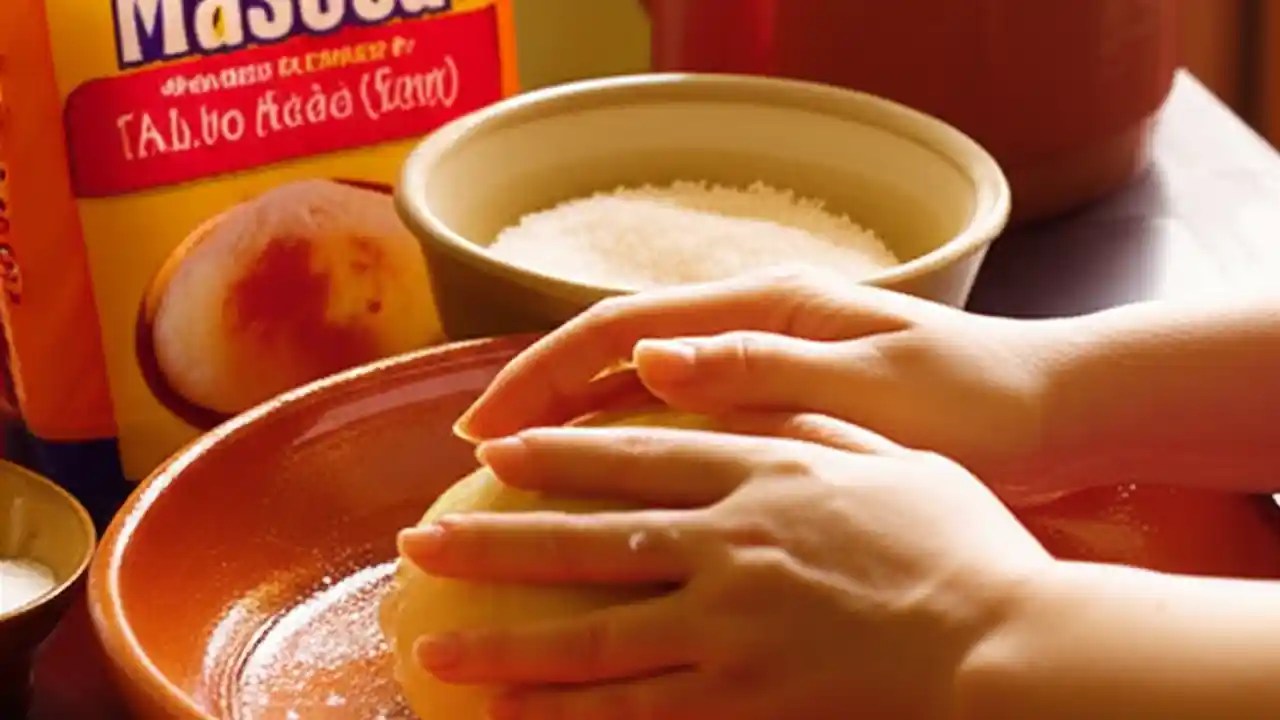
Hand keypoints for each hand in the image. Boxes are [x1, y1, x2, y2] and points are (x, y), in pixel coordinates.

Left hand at [401, 414, 1052, 719]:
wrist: (1006, 641)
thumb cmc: (958, 539)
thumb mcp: (883, 450)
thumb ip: (792, 415)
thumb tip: (703, 380)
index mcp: (761, 475)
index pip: (632, 458)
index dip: (553, 453)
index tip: (492, 450)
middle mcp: (729, 545)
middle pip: (586, 541)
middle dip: (494, 544)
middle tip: (421, 546)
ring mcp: (730, 626)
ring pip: (593, 634)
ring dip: (505, 639)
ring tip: (438, 643)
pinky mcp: (744, 696)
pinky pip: (638, 709)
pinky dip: (570, 712)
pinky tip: (514, 714)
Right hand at [457, 268, 1072, 504]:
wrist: (1050, 414)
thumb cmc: (973, 399)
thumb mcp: (875, 382)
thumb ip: (768, 367)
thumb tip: (656, 360)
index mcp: (767, 308)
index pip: (623, 330)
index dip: (544, 375)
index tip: (486, 428)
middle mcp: (754, 330)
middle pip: (617, 356)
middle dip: (540, 399)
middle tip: (476, 457)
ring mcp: (765, 368)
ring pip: (642, 392)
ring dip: (576, 427)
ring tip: (518, 478)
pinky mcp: (782, 410)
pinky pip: (683, 426)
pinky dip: (633, 452)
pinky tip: (607, 496)